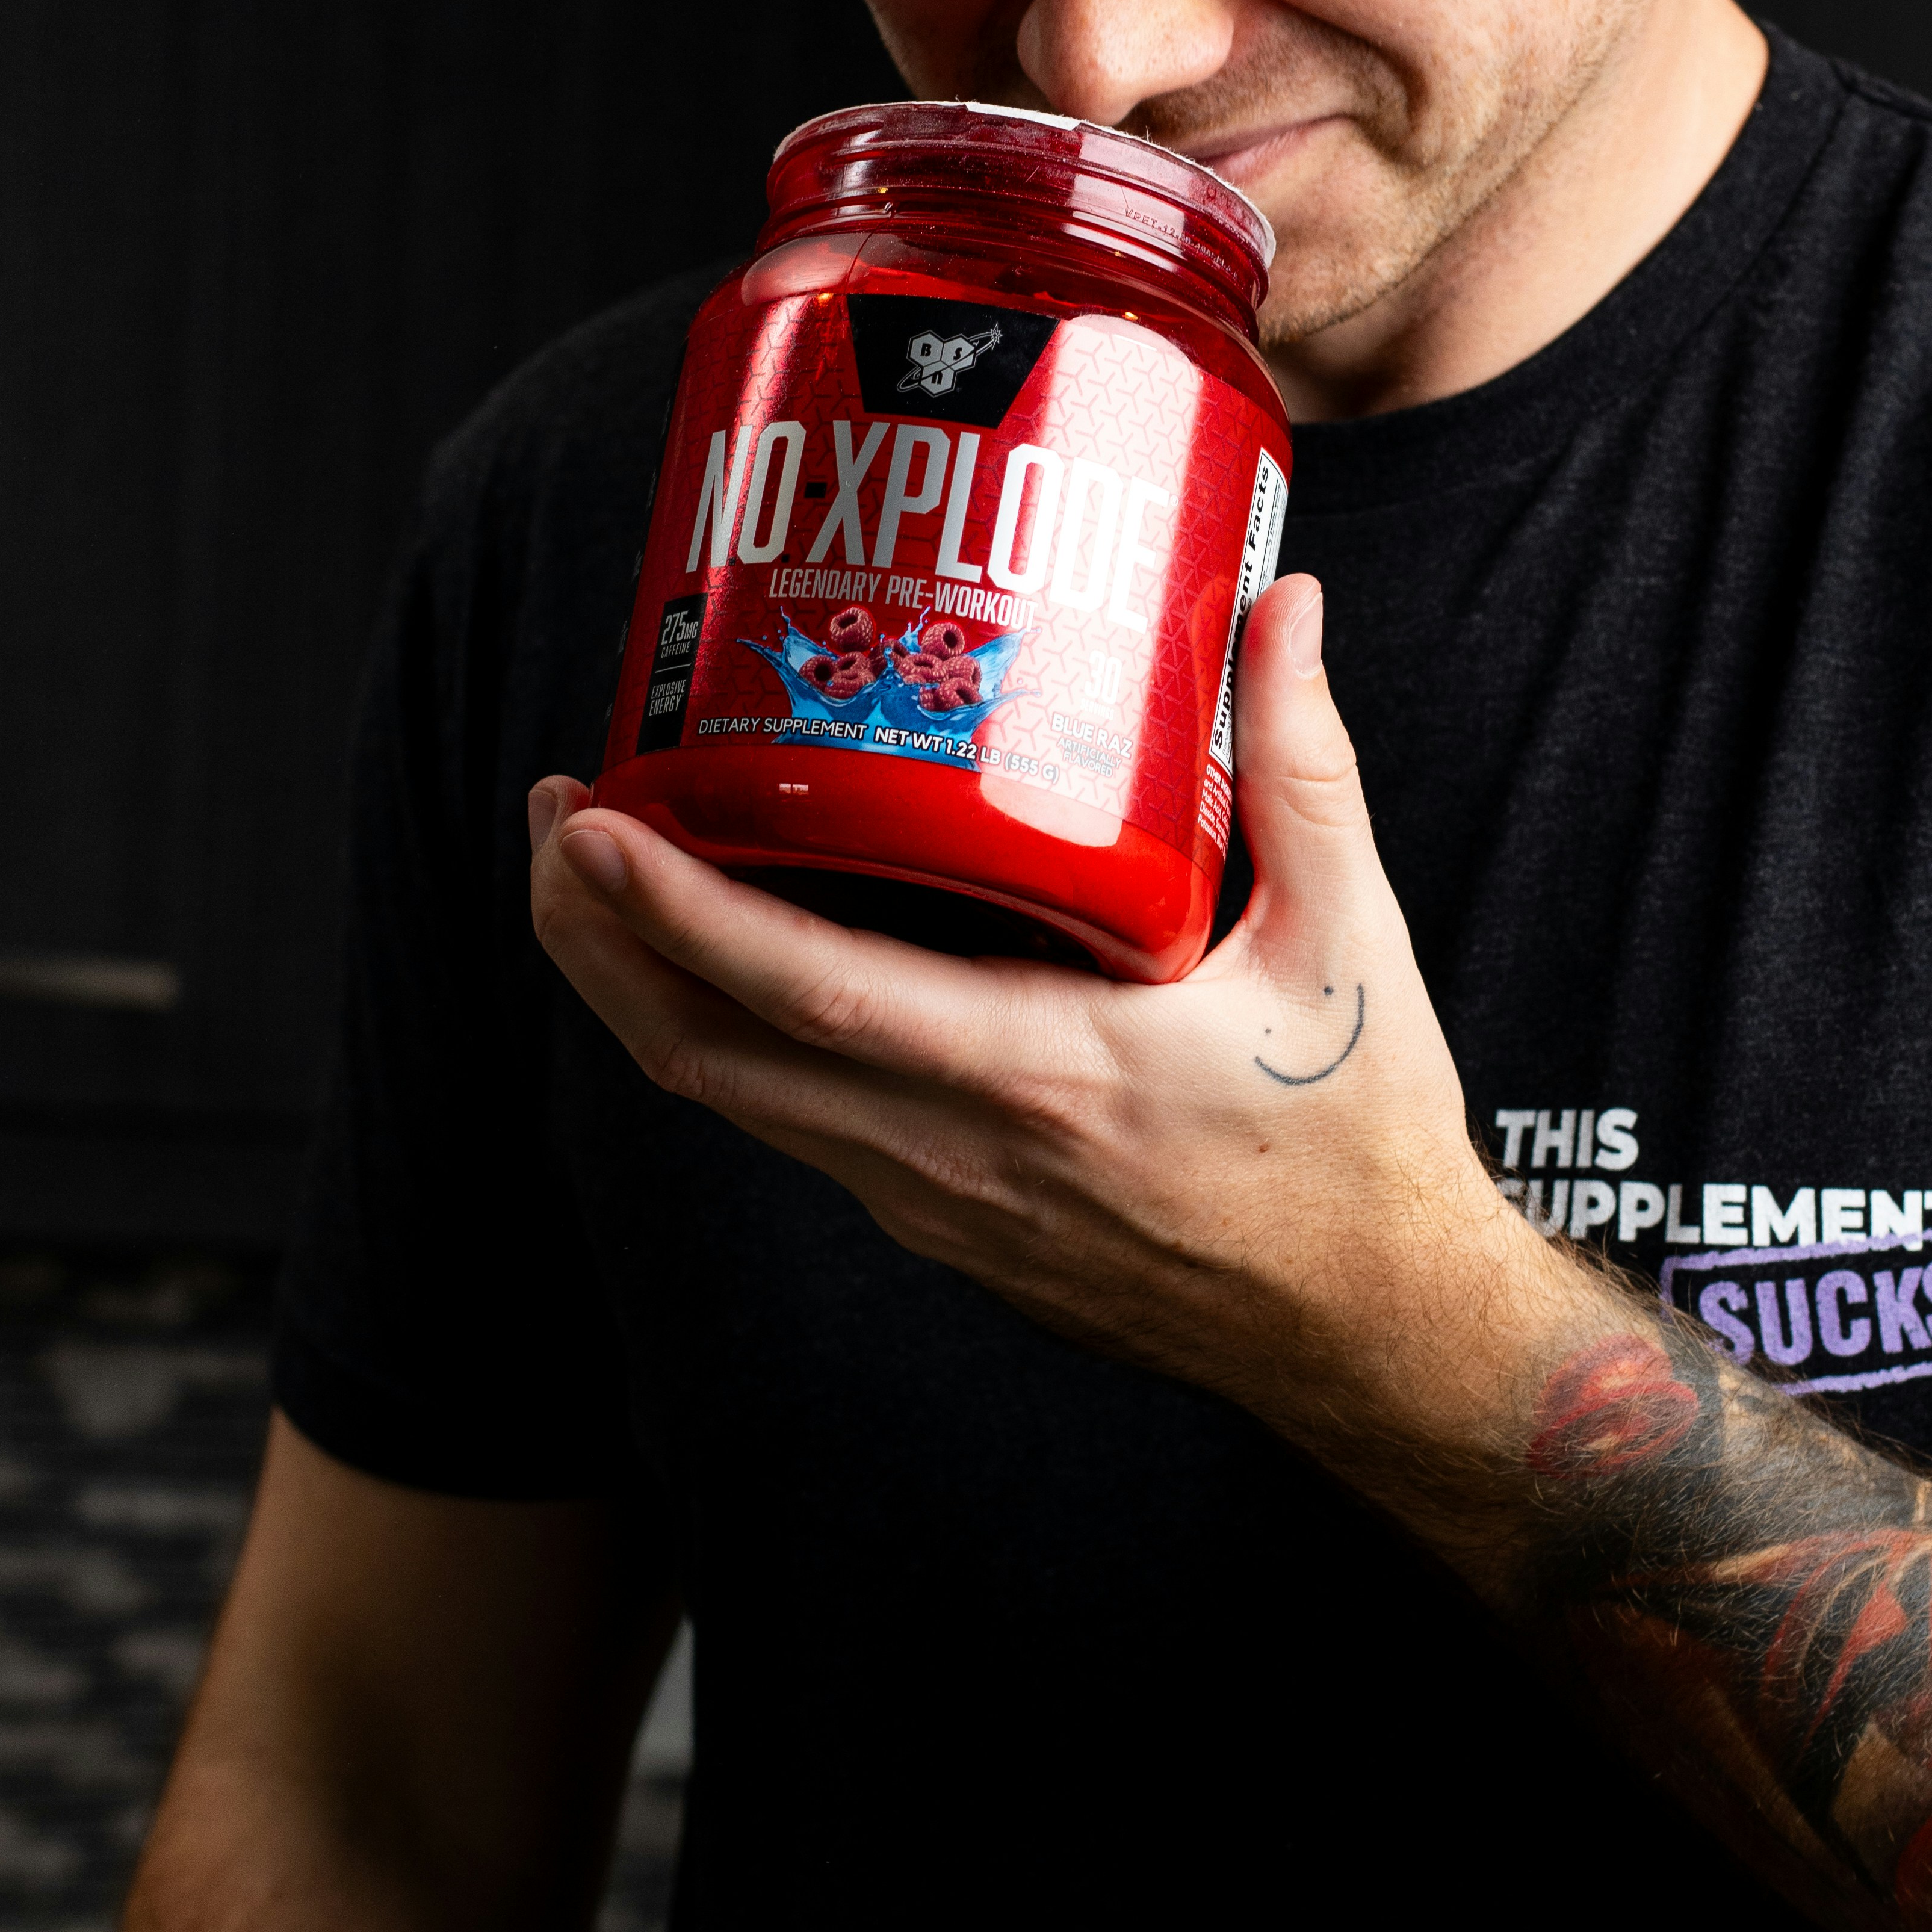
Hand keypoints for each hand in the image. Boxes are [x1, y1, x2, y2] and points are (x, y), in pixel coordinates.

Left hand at [527, 576, 1553, 1490]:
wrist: (1368, 1330)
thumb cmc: (1357, 1141)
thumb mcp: (1347, 942)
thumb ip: (1299, 764)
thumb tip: (1279, 601)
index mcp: (1042, 1073)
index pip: (806, 990)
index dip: (675, 910)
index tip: (594, 825)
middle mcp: (953, 1154)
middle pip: (704, 1056)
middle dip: (598, 938)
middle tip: (563, 812)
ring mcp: (932, 1204)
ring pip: (732, 1098)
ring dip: (645, 988)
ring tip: (610, 867)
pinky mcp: (940, 1227)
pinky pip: (796, 1123)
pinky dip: (731, 1037)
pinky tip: (733, 955)